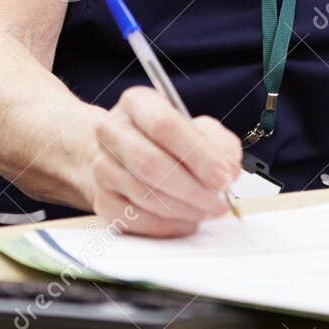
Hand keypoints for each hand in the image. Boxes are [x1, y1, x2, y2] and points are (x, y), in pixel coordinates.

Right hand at [86, 87, 242, 236]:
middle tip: (218, 201)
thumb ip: (219, 143)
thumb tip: (228, 169)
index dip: (198, 155)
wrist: (119, 154)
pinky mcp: (100, 199)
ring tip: (207, 210)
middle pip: (150, 163)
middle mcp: (111, 130)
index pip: (165, 126)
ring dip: (183, 209)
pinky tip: (187, 220)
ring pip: (144, 194)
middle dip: (192, 188)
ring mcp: (101, 166)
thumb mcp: (196, 128)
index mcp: (136, 103)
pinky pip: (135, 219)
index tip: (223, 177)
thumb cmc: (165, 140)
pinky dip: (167, 225)